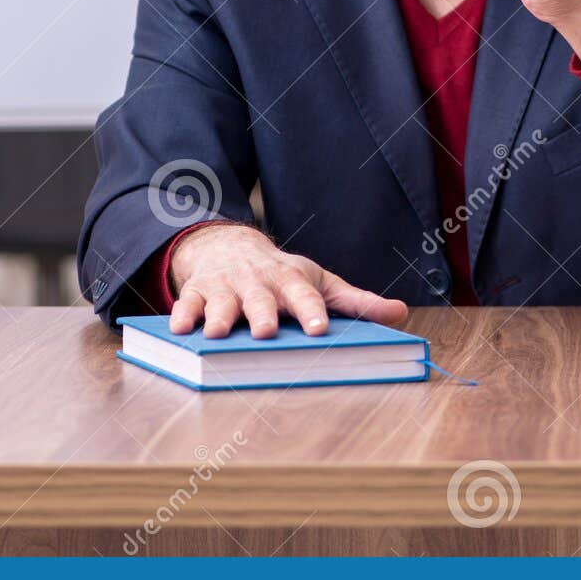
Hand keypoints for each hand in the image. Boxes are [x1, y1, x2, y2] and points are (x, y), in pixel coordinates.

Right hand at [168, 223, 409, 338]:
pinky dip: (183, 314)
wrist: (230, 246)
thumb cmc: (281, 274)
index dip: (311, 311)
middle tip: (264, 332)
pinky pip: (188, 303)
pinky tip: (180, 329)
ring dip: (219, 316)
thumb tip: (400, 314)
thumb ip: (357, 303)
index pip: (305, 296)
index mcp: (291, 281)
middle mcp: (258, 283)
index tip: (318, 329)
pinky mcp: (198, 292)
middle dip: (262, 314)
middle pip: (261, 300)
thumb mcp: (320, 282)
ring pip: (222, 302)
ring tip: (217, 333)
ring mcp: (226, 287)